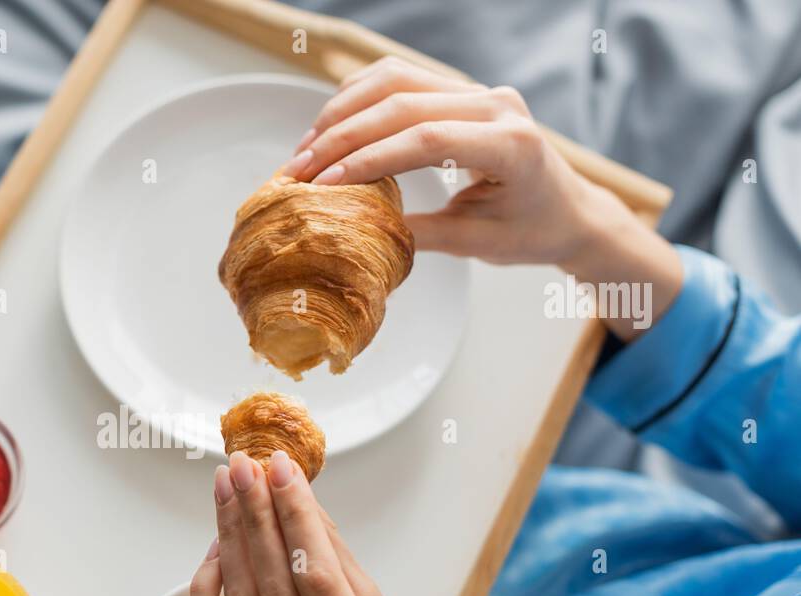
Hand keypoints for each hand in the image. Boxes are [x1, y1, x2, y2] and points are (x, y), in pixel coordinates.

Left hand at [189, 450, 469, 595]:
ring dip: (231, 540)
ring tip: (228, 492)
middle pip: (274, 590)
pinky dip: (208, 590)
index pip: (319, 581)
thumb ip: (340, 564)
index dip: (295, 519)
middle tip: (243, 465)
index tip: (280, 469)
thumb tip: (301, 499)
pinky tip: (217, 549)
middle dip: (256, 517)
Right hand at [284, 57, 681, 340]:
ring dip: (344, 111)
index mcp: (511, 144)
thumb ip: (421, 233)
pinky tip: (332, 125)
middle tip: (300, 168)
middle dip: (344, 136)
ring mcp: (479, 91)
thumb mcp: (477, 244)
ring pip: (396, 80)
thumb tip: (359, 229)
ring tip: (307, 146)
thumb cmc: (530, 232)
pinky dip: (360, 97)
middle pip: (403, 104)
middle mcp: (496, 105)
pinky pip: (402, 78)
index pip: (427, 140)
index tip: (328, 184)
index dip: (371, 158)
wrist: (568, 209)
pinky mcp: (461, 90)